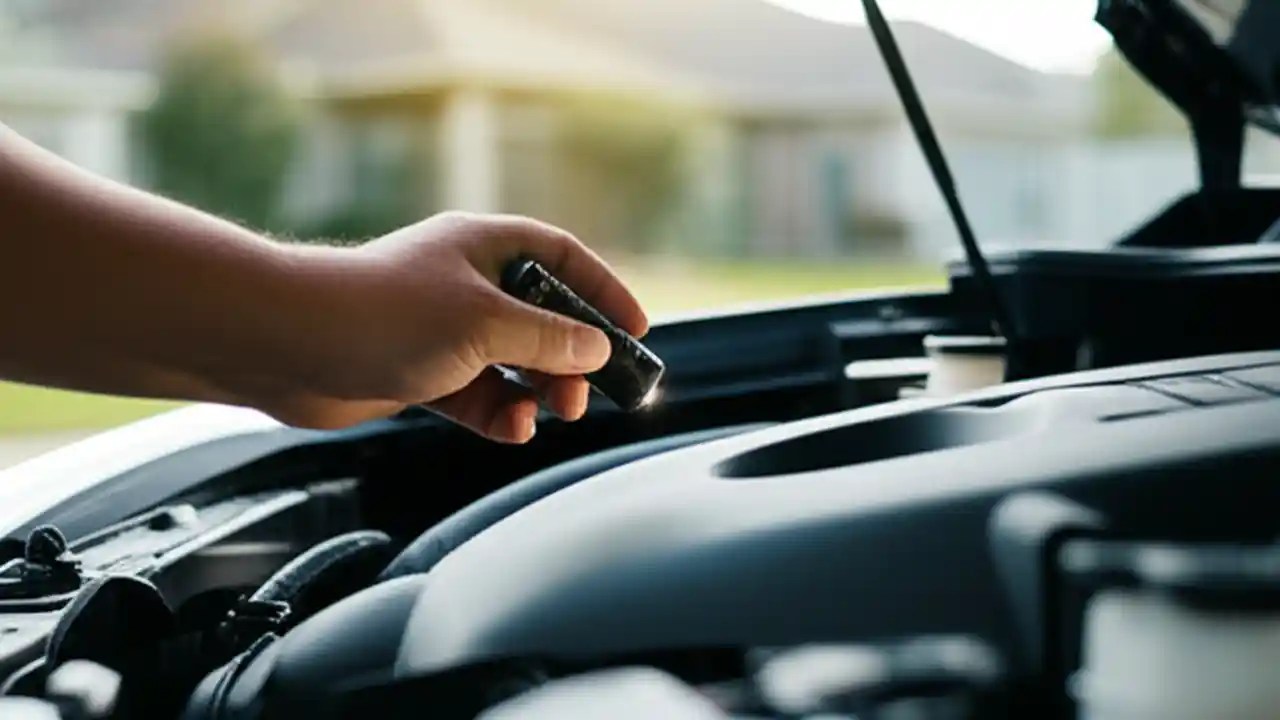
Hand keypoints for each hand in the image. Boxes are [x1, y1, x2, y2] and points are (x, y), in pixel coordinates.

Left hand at [260, 212, 648, 441]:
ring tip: (548, 414)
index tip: (637, 331)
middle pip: (544, 319)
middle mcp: (467, 284)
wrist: (288, 347)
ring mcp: (444, 331)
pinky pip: (479, 397)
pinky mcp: (421, 373)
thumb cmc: (383, 314)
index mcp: (486, 246)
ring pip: (514, 365)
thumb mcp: (486, 324)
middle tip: (588, 393)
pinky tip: (508, 428)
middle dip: (571, 360)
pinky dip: (499, 415)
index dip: (605, 291)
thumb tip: (597, 350)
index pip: (564, 259)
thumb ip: (550, 340)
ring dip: (537, 393)